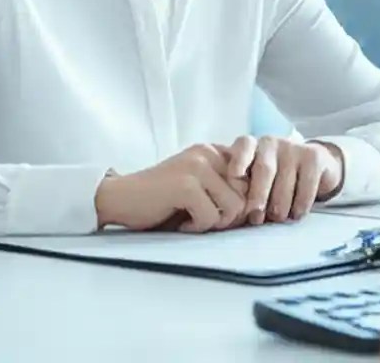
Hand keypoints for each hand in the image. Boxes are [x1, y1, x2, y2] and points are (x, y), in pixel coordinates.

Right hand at [94, 144, 247, 232]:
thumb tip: (259, 210)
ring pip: (235, 207)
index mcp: (215, 151)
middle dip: (231, 216)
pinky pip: (211, 217)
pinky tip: (180, 223)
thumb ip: (227, 190)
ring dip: (215, 223)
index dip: (246, 203)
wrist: (119, 199)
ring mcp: (197, 166)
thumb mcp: (201, 188)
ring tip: (192, 221)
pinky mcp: (185, 184)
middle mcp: (208, 153)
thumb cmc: (163, 200)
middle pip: (248, 194)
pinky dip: (196, 228)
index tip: (223, 214)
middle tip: (206, 221)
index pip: (254, 177)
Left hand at [225, 135, 343, 224]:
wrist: (315, 167)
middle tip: (256, 218)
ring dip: (280, 206)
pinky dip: (300, 205)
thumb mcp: (255, 178)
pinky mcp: (314, 157)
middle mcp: (272, 143)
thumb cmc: (274, 179)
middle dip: (259, 196)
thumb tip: (231, 208)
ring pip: (285, 181)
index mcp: (253, 146)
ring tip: (278, 218)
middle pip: (264, 169)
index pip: (244, 146)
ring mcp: (294, 148)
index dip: (238, 160)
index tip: (235, 176)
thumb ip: (243, 186)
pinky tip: (297, 214)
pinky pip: (306, 186)